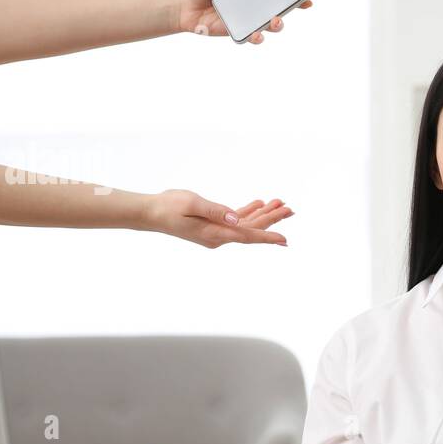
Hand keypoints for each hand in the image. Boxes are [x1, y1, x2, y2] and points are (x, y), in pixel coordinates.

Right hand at [145, 191, 291, 247]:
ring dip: (263, 213)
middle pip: (251, 229)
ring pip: (246, 224)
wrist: (151, 213)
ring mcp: (217, 232)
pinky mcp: (213, 225)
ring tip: (281, 203)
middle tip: (290, 209)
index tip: (284, 240)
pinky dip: (248, 211)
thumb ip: (215, 210)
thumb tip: (235, 218)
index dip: (267, 237)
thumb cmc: (168, 207)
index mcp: (215, 233)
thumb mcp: (192, 203)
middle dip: (272, 219)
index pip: (246, 236)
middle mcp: (219, 236)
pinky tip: (259, 203)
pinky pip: (235, 220)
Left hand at [177, 0, 312, 42]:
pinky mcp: (238, 33)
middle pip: (279, 9)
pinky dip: (257, 37)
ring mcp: (247, 20)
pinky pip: (253, 37)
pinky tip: (257, 34)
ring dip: (277, 25)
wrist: (183, 6)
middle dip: (292, 9)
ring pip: (270, 26)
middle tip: (299, 5)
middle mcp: (253, 6)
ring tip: (276, 21)